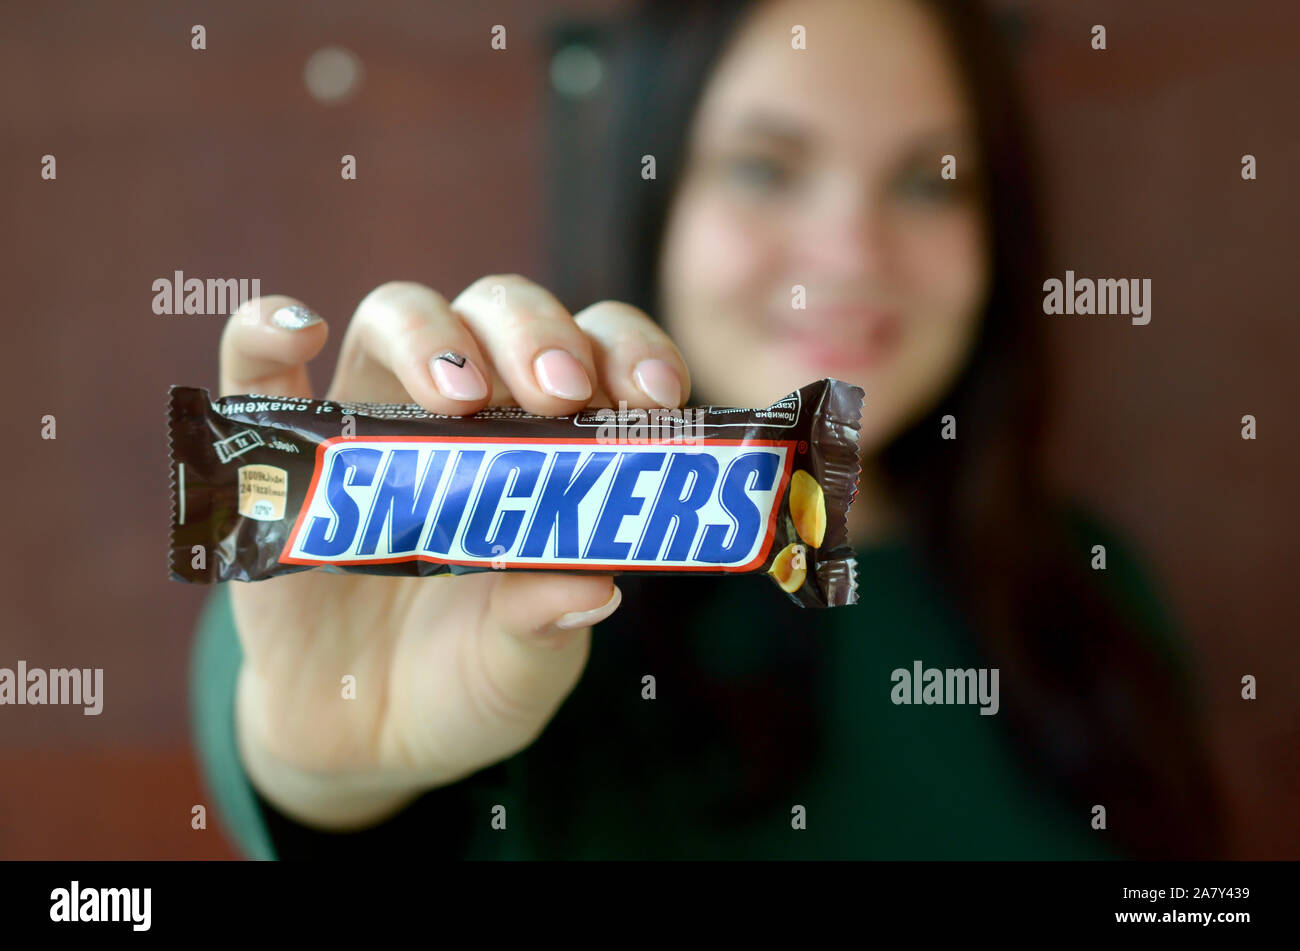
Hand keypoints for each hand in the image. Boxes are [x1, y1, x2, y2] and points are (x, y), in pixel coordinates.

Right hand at [219, 277, 689, 828]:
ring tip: (459, 397)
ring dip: (433, 336)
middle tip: (560, 393)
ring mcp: (368, 423)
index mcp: (548, 445)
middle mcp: (464, 413)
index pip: (597, 354)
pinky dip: (265, 333)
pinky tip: (299, 331)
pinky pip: (256, 370)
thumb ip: (547, 625)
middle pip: (501, 313)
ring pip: (397, 316)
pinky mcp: (278, 456)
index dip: (630, 352)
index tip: (655, 395)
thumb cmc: (467, 681)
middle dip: (537, 335)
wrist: (365, 742)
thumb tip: (594, 587)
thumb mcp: (521, 668)